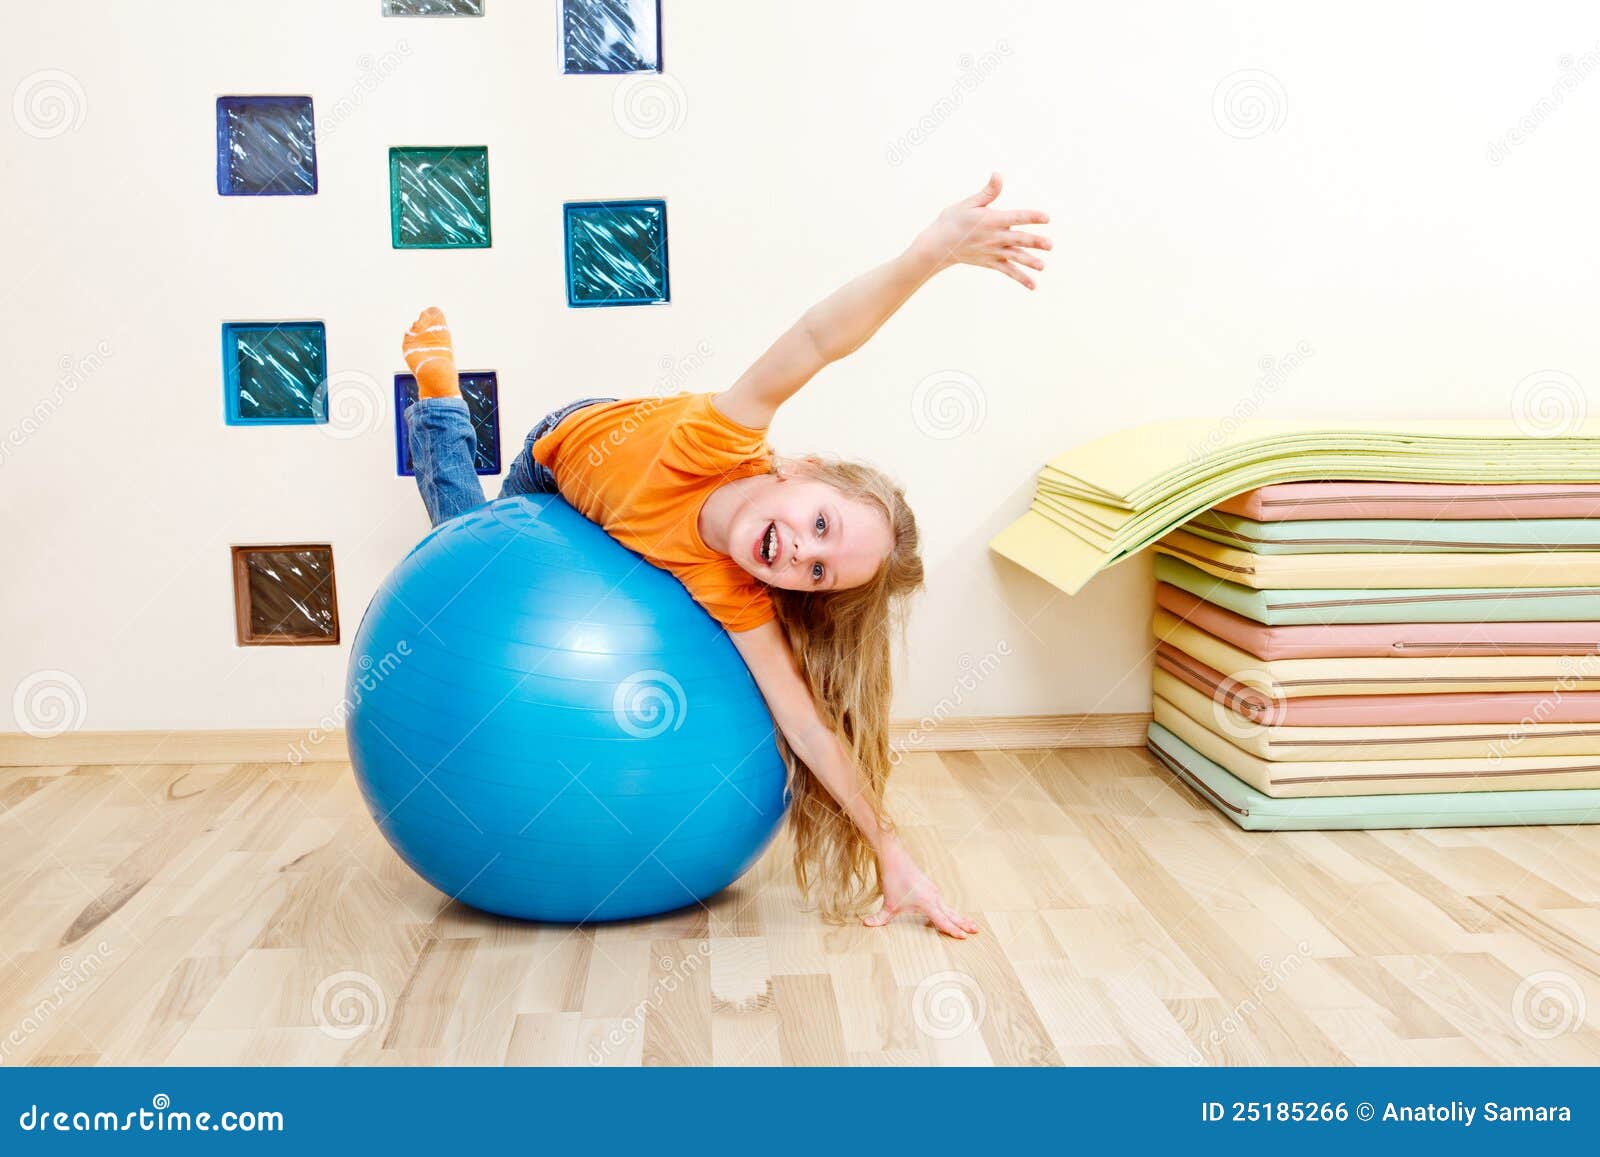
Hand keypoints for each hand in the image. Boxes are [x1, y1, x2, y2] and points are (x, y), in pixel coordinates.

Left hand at [864, 839, 979, 938]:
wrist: (895, 858)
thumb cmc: (893, 880)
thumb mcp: (887, 903)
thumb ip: (879, 918)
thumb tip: (866, 924)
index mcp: (927, 903)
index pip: (942, 920)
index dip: (953, 930)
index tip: (964, 937)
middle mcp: (934, 897)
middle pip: (952, 913)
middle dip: (964, 923)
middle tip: (976, 930)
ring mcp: (934, 891)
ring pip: (949, 907)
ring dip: (960, 916)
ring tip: (970, 924)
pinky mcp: (930, 887)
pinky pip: (943, 902)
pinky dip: (950, 910)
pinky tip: (952, 914)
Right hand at [912, 172, 1050, 289]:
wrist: (938, 245)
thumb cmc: (953, 220)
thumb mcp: (969, 203)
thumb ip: (988, 192)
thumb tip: (998, 174)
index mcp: (991, 220)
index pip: (1016, 217)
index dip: (1031, 217)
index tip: (1046, 218)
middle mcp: (994, 238)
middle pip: (1018, 239)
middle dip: (1034, 242)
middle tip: (1049, 244)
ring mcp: (993, 252)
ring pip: (1015, 257)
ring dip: (1029, 262)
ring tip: (1042, 266)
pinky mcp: (991, 262)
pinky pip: (1008, 271)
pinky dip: (1020, 278)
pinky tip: (1033, 286)